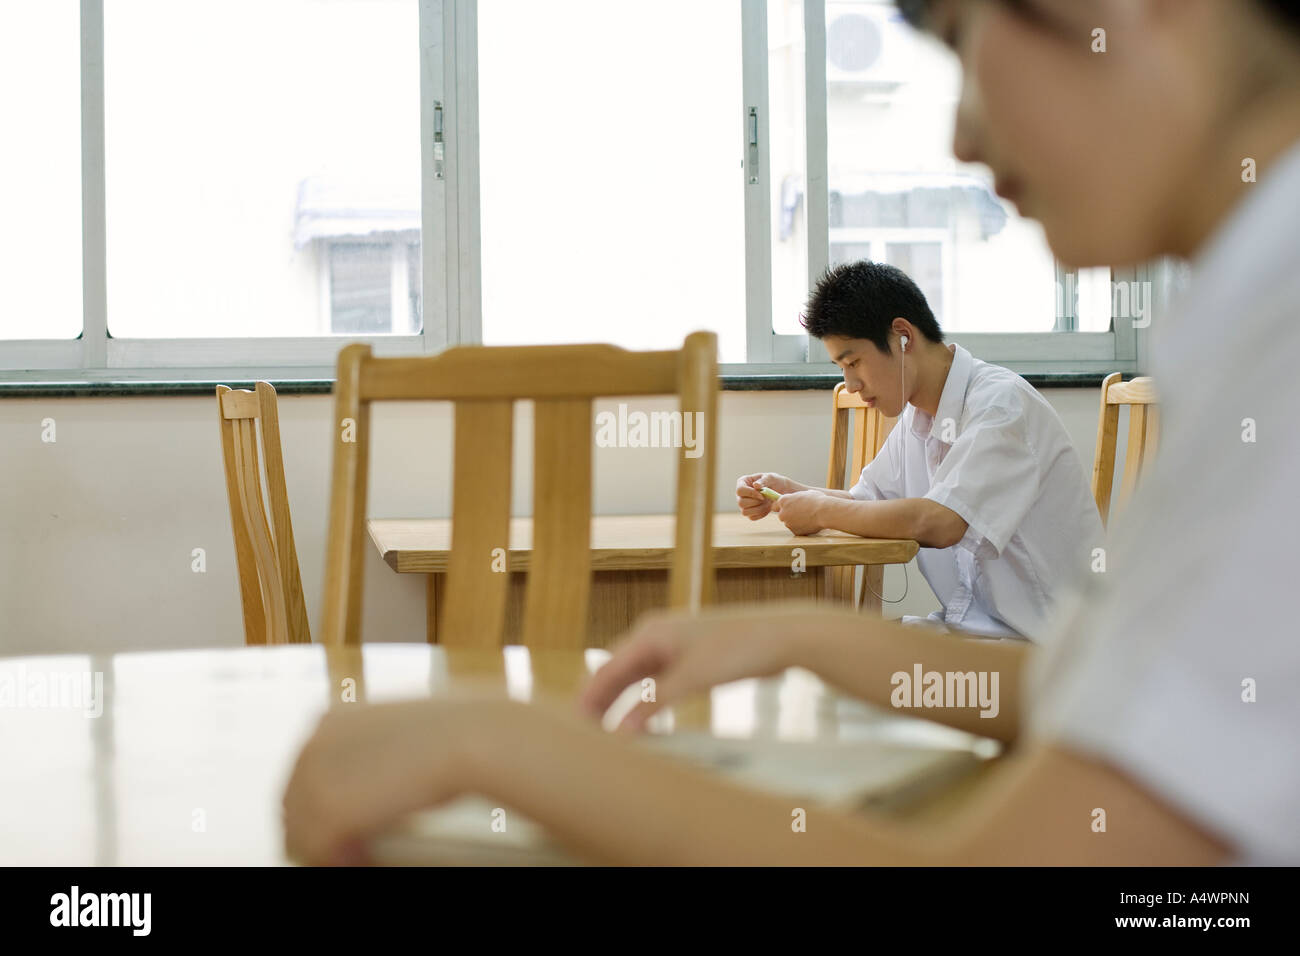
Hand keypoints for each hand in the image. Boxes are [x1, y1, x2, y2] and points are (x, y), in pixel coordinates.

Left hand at [282, 697, 501, 864]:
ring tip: (361, 854)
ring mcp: (316, 777)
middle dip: (317, 829)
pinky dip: (339, 861)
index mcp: (327, 721)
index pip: (303, 775)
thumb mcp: (399, 733)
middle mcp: (312, 745)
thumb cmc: (450, 730)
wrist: (464, 737)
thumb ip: (374, 753)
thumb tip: (375, 783)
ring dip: (327, 848)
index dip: (321, 804)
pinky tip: (364, 859)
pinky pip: (317, 851)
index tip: (344, 823)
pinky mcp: (329, 810)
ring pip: (299, 832)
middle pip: (293, 804)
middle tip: (350, 847)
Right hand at [578, 605, 808, 730]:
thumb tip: (620, 731)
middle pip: (615, 674)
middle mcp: (655, 637)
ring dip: (621, 705)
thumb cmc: (736, 650)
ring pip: (635, 680)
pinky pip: (655, 684)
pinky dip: (645, 703)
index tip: (571, 727)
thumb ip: (653, 705)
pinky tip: (642, 725)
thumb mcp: (691, 679)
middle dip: (599, 703)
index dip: (587, 699)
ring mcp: (672, 648)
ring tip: (606, 735)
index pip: (605, 670)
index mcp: (649, 634)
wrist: (781, 636)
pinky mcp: (689, 660)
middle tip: (583, 737)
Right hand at [736, 472, 805, 519]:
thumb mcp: (771, 478)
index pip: (740, 490)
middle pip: (741, 503)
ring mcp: (744, 505)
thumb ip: (763, 481)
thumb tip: (755, 485)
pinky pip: (752, 517)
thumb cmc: (775, 482)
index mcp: (742, 482)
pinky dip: (761, 513)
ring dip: (758, 508)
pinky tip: (767, 507)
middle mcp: (740, 494)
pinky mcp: (750, 513)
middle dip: (755, 502)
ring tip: (767, 503)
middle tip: (765, 498)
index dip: (750, 493)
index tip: (762, 494)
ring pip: (745, 512)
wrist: (782, 492)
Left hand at [772, 489, 825, 535]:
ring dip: (796, 522)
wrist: (825, 512)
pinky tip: (810, 524)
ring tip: (809, 517)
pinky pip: (797, 530)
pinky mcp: (794, 532)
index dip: (783, 506)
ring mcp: (788, 523)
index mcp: (783, 501)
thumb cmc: (817, 500)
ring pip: (790, 523)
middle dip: (789, 515)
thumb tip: (799, 498)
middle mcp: (782, 513)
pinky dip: (802, 528)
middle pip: (782, 515)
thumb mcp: (806, 493)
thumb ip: (798, 497)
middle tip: (801, 513)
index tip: (788, 507)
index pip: (776, 505)